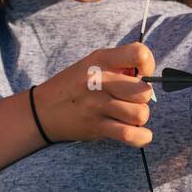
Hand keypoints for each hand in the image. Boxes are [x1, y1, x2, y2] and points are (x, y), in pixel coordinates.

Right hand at [31, 42, 155, 147]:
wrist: (42, 110)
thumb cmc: (74, 85)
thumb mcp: (93, 63)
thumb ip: (120, 65)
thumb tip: (149, 76)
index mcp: (101, 60)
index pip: (140, 54)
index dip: (148, 65)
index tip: (140, 73)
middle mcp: (100, 81)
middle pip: (144, 91)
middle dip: (142, 98)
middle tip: (129, 99)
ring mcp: (98, 105)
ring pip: (141, 114)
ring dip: (138, 117)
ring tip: (126, 114)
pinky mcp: (97, 127)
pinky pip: (130, 135)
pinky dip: (141, 137)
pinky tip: (139, 133)